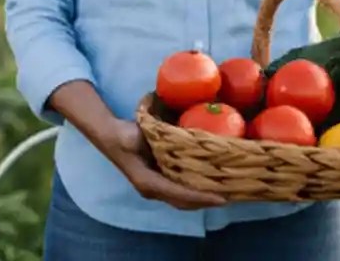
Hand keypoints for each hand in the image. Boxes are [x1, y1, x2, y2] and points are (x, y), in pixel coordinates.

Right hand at [99, 118, 227, 210]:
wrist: (111, 136)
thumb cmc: (124, 136)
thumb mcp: (138, 137)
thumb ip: (155, 141)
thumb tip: (176, 140)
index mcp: (148, 182)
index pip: (179, 194)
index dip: (201, 197)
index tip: (221, 199)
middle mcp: (152, 190)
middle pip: (184, 203)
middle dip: (205, 202)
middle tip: (229, 198)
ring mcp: (155, 188)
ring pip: (182, 200)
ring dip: (200, 199)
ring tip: (221, 194)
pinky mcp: (157, 182)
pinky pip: (178, 192)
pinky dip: (193, 192)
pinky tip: (206, 186)